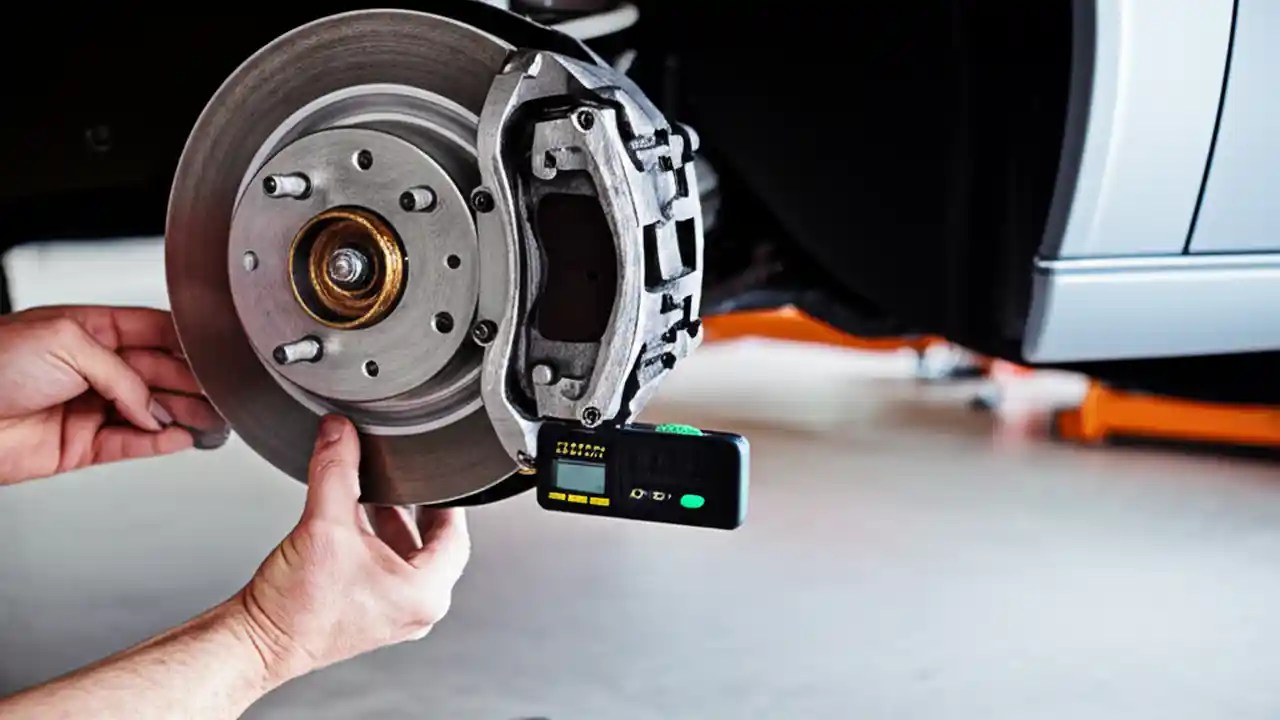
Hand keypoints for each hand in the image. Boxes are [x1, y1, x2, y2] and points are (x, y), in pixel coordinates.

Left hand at [0, 305, 227, 484]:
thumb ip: (121, 373)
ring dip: (181, 415)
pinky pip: (129, 445)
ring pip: (148, 412)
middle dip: (191, 381)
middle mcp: (90, 368)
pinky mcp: (79, 445)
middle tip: (220, 391)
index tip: (215, 350)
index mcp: (87, 329)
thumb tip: (151, 405)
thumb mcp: (67, 342)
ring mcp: (86, 407)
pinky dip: (159, 444)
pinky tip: (180, 439)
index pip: (151, 331)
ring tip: (211, 418)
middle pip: (157, 374)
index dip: (185, 340)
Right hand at [236, 415, 470, 683]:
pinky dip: (376, 542)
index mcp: (425, 592)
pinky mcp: (371, 613)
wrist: (257, 643)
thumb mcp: (324, 524)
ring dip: (392, 522)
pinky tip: (355, 521)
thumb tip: (340, 432)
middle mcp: (417, 608)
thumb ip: (335, 470)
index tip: (435, 472)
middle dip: (414, 506)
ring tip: (374, 491)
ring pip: (408, 554)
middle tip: (403, 476)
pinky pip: (388, 568)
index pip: (454, 531)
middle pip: (433, 542)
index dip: (444, 497)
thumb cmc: (295, 609)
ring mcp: (394, 613)